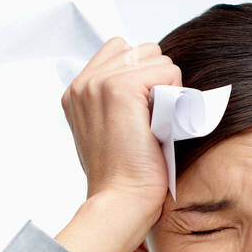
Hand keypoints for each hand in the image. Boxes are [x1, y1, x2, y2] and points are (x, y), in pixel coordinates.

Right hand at [60, 37, 180, 230]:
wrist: (121, 201)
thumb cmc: (123, 177)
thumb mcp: (112, 132)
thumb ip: (118, 102)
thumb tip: (151, 87)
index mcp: (78, 91)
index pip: (121, 51)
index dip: (143, 76)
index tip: (143, 113)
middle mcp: (84, 82)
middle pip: (141, 50)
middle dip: (156, 79)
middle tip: (152, 119)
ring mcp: (100, 82)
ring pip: (155, 57)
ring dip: (166, 86)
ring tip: (155, 121)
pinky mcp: (120, 88)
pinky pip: (166, 70)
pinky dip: (173, 94)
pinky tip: (162, 121)